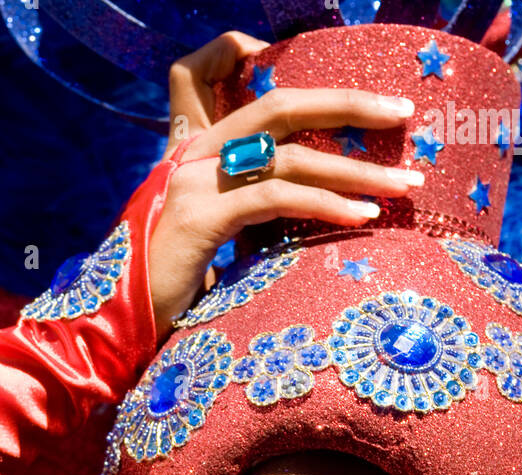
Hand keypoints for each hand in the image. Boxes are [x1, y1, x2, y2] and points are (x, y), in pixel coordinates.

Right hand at [148, 30, 421, 338]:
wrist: (117, 330)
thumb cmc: (174, 297)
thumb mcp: (220, 244)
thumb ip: (256, 216)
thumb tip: (320, 215)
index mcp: (200, 153)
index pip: (265, 101)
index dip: (319, 97)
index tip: (368, 109)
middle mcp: (195, 155)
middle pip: (283, 107)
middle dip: (350, 106)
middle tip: (403, 114)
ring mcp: (194, 182)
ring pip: (289, 156)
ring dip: (356, 170)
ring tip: (404, 185)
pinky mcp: (199, 217)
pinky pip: (275, 198)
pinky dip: (325, 204)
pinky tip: (362, 217)